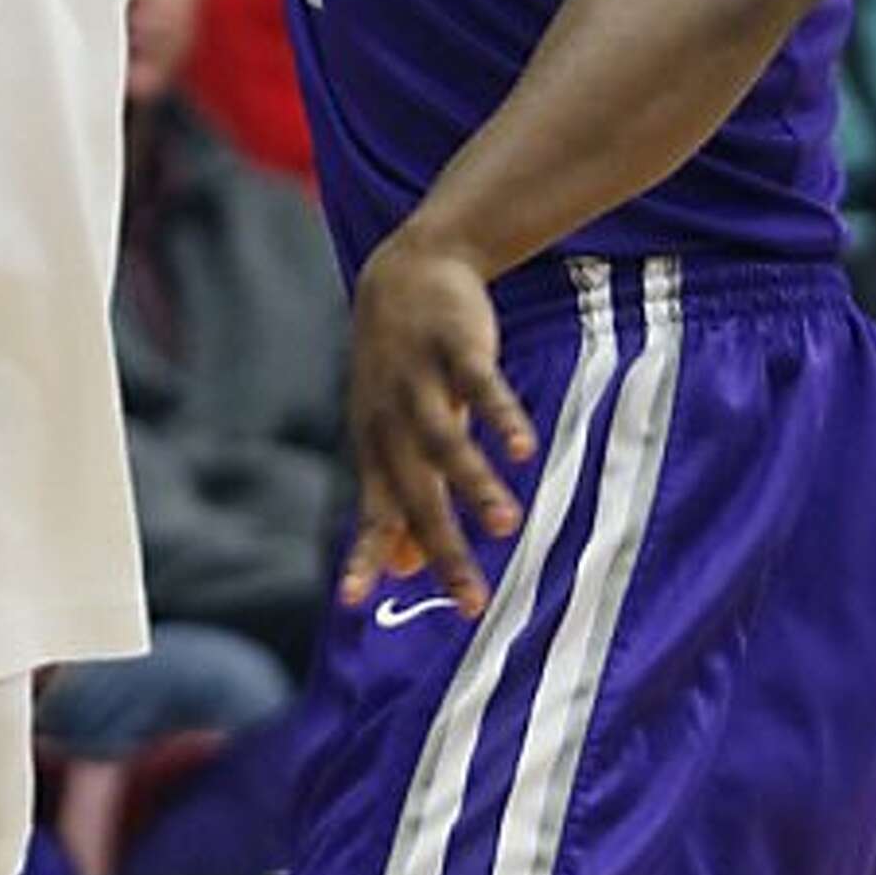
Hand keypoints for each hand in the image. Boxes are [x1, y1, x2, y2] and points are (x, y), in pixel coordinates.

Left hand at [341, 228, 535, 617]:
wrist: (405, 271)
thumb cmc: (402, 367)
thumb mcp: (391, 430)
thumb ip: (397, 499)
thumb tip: (401, 570)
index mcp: (375, 444)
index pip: (370, 510)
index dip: (362, 553)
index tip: (353, 602)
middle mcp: (391, 416)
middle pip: (415, 490)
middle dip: (444, 548)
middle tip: (472, 603)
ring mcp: (421, 378)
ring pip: (446, 440)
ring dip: (475, 485)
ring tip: (507, 526)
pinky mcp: (455, 344)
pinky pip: (480, 384)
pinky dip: (500, 415)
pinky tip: (522, 448)